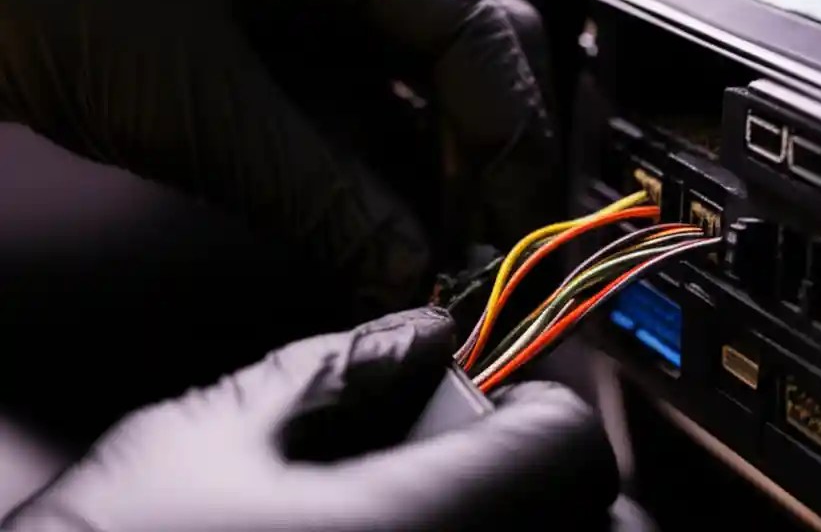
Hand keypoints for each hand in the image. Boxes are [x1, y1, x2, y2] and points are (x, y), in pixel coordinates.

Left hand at [0, 0, 558, 314]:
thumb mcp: (194, 108)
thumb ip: (320, 194)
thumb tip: (413, 272)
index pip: (473, 23)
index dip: (505, 134)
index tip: (506, 230)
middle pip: (474, 44)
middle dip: (496, 146)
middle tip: (494, 246)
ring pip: (426, 83)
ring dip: (444, 166)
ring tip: (446, 254)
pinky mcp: (285, 45)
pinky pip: (365, 107)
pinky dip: (388, 170)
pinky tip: (395, 229)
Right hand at [1, 308, 618, 530]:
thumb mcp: (206, 438)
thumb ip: (337, 370)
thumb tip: (416, 332)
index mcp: (425, 528)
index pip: (572, 444)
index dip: (534, 403)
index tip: (492, 398)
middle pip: (590, 515)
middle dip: (531, 472)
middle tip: (451, 457)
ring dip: (518, 520)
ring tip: (416, 507)